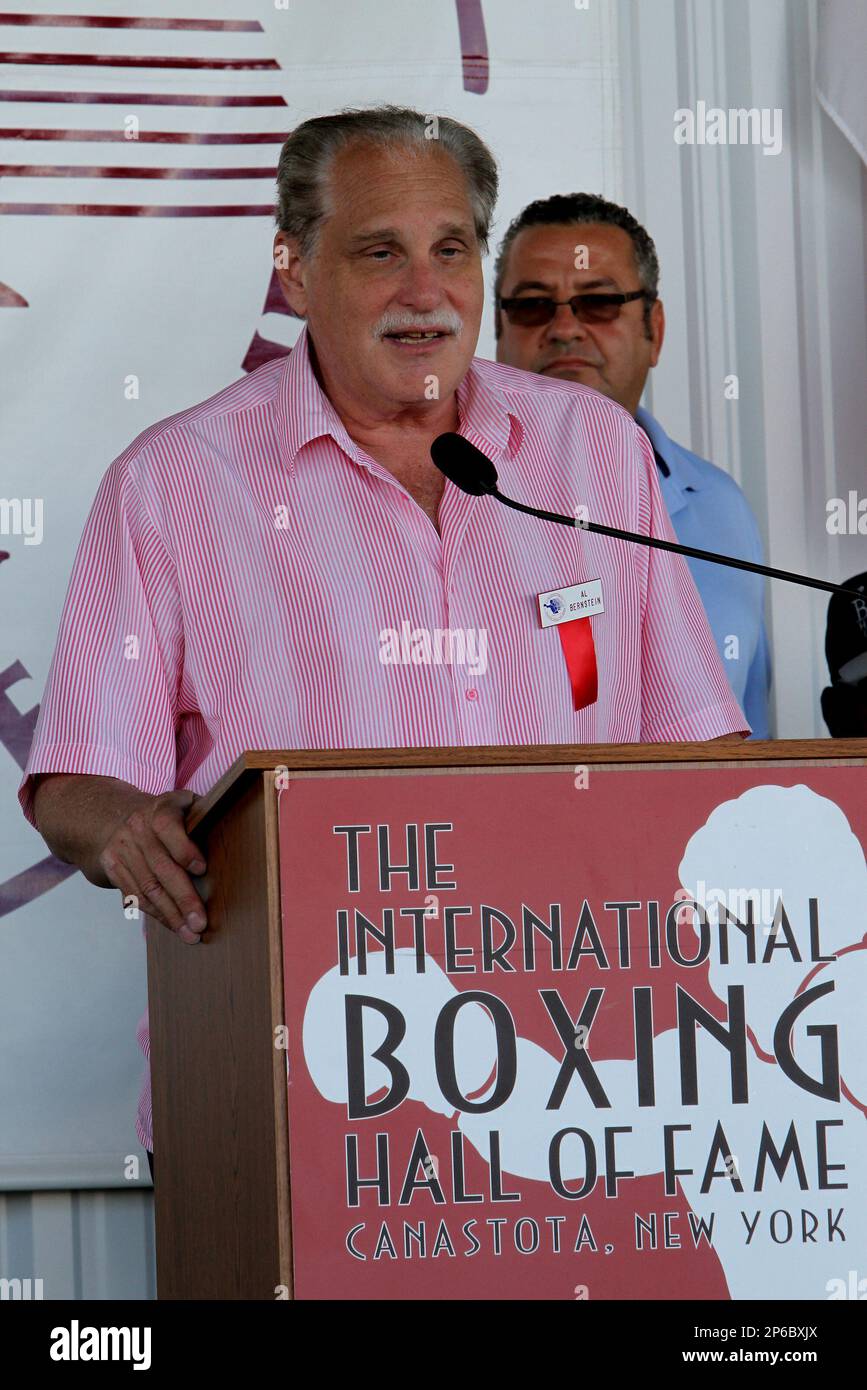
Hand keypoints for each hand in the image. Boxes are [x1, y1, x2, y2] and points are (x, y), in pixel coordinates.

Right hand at [97, 788, 207, 943]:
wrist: (116, 816)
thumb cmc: (168, 815)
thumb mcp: (187, 805)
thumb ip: (204, 818)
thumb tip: (235, 836)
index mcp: (160, 809)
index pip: (167, 827)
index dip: (184, 849)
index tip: (202, 869)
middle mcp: (137, 827)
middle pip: (160, 867)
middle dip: (182, 898)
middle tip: (200, 922)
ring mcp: (122, 848)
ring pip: (147, 888)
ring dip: (170, 915)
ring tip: (189, 934)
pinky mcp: (113, 867)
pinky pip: (135, 896)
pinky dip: (156, 914)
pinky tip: (172, 925)